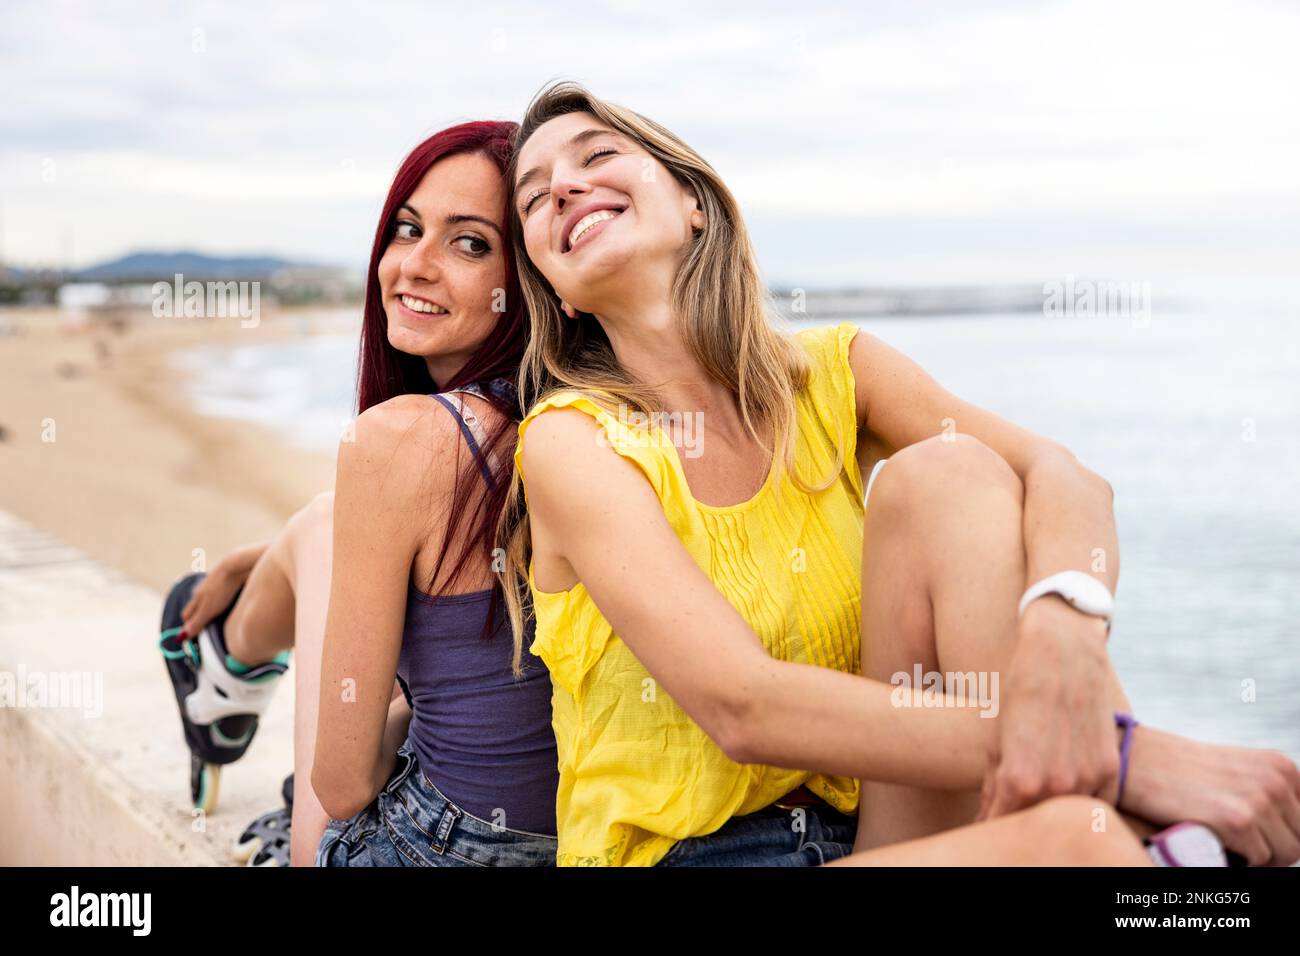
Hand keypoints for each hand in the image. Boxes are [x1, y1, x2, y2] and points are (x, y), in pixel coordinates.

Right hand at [180, 560, 245, 638]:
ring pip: (206, 598)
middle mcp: (202, 590)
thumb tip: (181, 637)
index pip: (186, 614)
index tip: (191, 635)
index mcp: (196, 597)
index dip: (188, 625)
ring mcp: (214, 583)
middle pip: (195, 606)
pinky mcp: (227, 579)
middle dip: (194, 616)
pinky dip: (220, 599)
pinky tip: (228, 601)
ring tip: (213, 616)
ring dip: (207, 607)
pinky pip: (220, 591)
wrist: (238, 566)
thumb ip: (196, 622)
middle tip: (199, 628)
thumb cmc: (222, 588)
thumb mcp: (209, 609)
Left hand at [977, 597, 1115, 820]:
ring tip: (1034, 804)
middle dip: (1017, 825)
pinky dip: (1080, 806)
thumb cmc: (1020, 689)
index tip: (983, 831)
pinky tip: (1065, 798)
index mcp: (1020, 779)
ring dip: (1049, 816)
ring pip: (1066, 818)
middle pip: (1033, 826)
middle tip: (1006, 817)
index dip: (990, 829)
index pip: (1002, 825)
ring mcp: (1088, 779)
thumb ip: (994, 786)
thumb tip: (986, 820)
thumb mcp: (996, 738)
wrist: (1063, 649)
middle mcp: (1057, 785)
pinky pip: (1097, 806)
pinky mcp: (1111, 770)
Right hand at [1120, 725, 1299, 865]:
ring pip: (1285, 854)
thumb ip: (1268, 792)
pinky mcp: (1236, 820)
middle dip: (1274, 848)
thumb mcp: (1238, 771)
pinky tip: (1214, 838)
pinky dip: (1239, 858)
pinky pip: (1259, 860)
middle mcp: (1276, 780)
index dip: (1286, 833)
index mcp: (1281, 766)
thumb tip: (1291, 833)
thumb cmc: (1182, 770)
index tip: (1262, 836)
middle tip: (1241, 844)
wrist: (1137, 760)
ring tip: (1228, 842)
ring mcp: (1258, 800)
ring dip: (1258, 856)